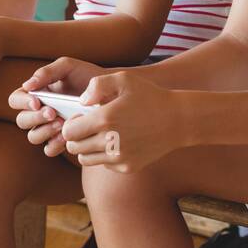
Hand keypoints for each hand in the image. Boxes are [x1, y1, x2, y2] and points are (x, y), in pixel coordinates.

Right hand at [8, 57, 109, 157]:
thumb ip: (47, 72)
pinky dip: (55, 144)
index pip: (15, 100)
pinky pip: (49, 149)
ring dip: (45, 131)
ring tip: (62, 123)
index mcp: (35, 93)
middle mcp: (38, 112)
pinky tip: (67, 136)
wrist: (109, 92)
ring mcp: (49, 128)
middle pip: (22, 121)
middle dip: (35, 118)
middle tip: (53, 113)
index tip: (38, 102)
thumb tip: (28, 86)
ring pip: (33, 137)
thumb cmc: (86, 76)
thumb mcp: (68, 67)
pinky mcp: (61, 140)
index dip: (22, 102)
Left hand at [60, 70, 181, 172]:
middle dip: (76, 137)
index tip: (81, 117)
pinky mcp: (127, 167)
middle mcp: (110, 142)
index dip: (71, 124)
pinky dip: (105, 156)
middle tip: (88, 127)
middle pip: (74, 148)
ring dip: (87, 148)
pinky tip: (117, 142)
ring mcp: (119, 157)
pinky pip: (104, 165)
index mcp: (105, 119)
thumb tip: (81, 102)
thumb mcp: (124, 79)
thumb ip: (97, 85)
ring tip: (100, 135)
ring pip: (86, 159)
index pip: (69, 131)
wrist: (178, 120)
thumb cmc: (149, 96)